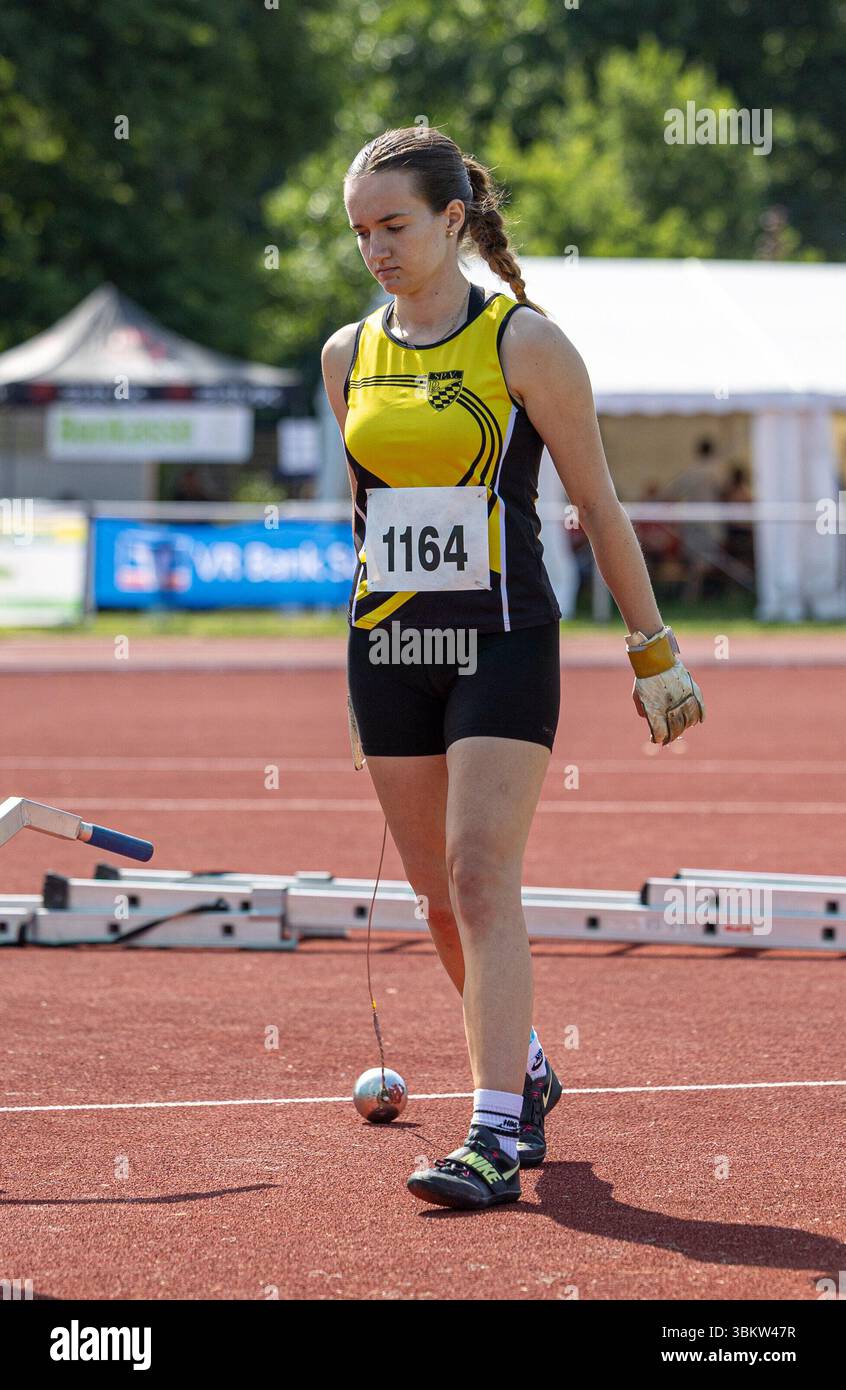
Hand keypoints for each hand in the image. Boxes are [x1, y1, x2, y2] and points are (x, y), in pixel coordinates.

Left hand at [627, 628, 704, 745]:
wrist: (655, 657)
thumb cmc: (644, 676)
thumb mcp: (638, 694)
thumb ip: (642, 708)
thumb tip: (646, 719)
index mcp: (656, 710)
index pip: (660, 732)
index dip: (659, 738)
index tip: (658, 740)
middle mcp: (671, 707)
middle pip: (676, 729)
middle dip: (673, 736)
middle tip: (670, 739)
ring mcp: (683, 698)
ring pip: (689, 719)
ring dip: (686, 726)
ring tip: (683, 728)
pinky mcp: (692, 690)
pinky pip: (700, 706)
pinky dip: (701, 715)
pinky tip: (699, 721)